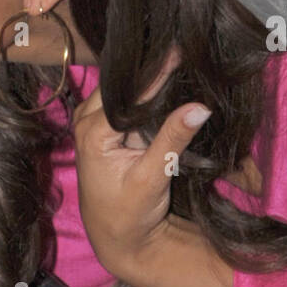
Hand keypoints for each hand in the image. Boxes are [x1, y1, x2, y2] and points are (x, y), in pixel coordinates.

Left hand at [72, 67, 210, 285]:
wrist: (116, 237)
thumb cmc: (129, 214)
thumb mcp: (152, 178)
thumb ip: (173, 139)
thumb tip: (200, 107)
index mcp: (93, 132)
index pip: (128, 92)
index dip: (155, 72)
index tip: (180, 49)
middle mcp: (86, 120)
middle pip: (122, 83)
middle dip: (151, 69)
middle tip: (184, 49)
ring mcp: (92, 120)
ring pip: (123, 88)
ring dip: (148, 79)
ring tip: (180, 58)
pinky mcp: (104, 125)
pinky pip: (125, 99)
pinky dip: (145, 93)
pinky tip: (169, 79)